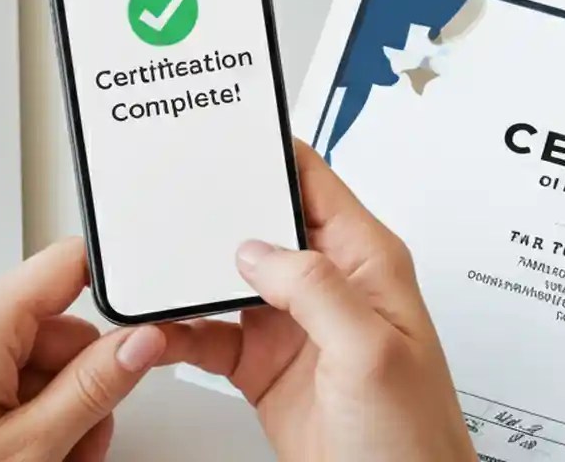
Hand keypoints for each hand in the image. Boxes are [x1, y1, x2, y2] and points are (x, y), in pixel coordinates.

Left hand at [0, 238, 168, 461]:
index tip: (140, 332)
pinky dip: (11, 408)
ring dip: (49, 406)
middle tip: (80, 445)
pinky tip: (12, 454)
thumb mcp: (28, 449)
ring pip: (24, 357)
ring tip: (45, 460)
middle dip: (79, 384)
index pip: (68, 264)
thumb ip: (92, 388)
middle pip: (52, 327)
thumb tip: (138, 342)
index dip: (115, 293)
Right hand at [164, 141, 476, 461]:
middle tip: (167, 198)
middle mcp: (327, 285)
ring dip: (187, 273)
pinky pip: (208, 333)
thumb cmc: (414, 441)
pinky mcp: (261, 363)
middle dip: (214, 210)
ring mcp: (291, 324)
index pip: (313, 180)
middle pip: (259, 222)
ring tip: (150, 266)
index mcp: (365, 262)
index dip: (270, 151)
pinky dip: (178, 328)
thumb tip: (256, 249)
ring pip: (226, 277)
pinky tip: (159, 327)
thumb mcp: (371, 353)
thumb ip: (316, 290)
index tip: (225, 134)